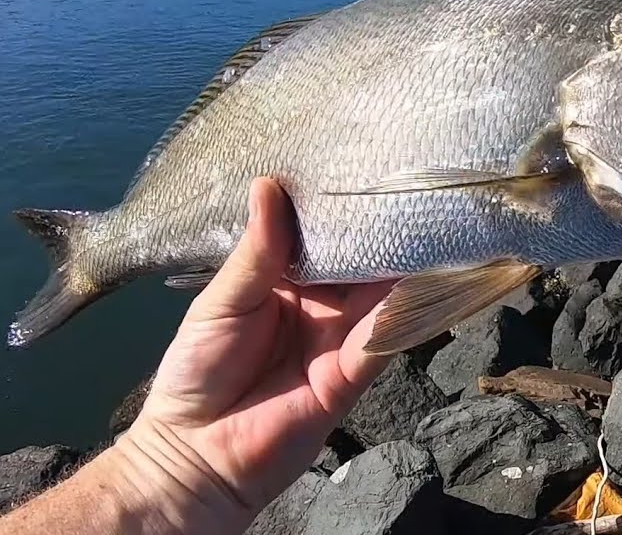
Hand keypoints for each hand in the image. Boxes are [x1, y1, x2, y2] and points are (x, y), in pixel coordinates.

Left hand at [112, 178, 392, 532]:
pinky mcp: (352, 373)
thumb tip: (270, 184)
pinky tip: (417, 281)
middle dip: (383, 232)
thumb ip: (259, 249)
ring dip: (403, 266)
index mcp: (289, 283)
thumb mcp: (224, 299)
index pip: (326, 240)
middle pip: (363, 264)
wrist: (194, 453)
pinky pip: (384, 339)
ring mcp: (342, 339)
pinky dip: (401, 313)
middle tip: (408, 187)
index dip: (343, 211)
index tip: (363, 170)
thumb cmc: (197, 371)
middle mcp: (323, 307)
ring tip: (426, 222)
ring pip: (383, 296)